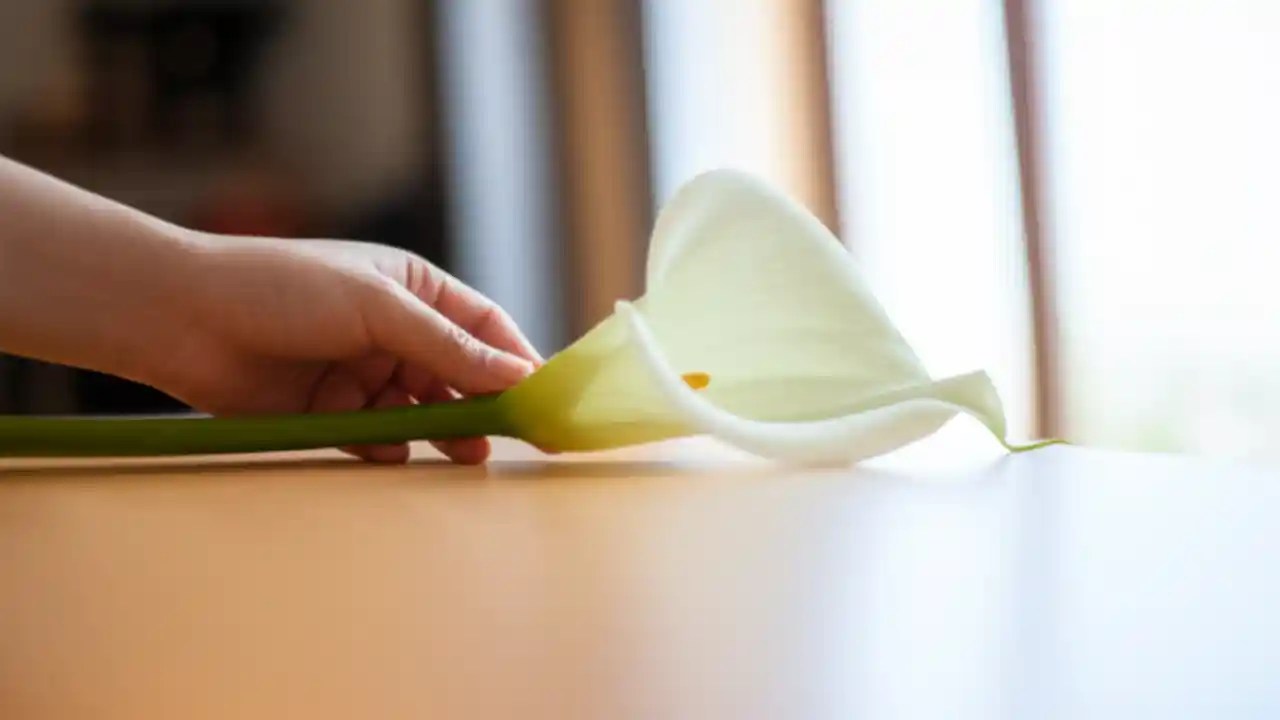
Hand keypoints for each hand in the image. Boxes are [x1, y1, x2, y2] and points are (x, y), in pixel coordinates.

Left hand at [151, 234, 541, 463]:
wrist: (182, 318)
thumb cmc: (282, 289)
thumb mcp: (379, 308)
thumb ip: (449, 347)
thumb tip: (519, 374)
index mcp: (413, 289)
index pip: (484, 328)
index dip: (516, 361)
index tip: (545, 400)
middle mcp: (393, 330)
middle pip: (457, 375)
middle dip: (480, 406)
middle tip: (505, 440)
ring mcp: (360, 371)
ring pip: (419, 411)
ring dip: (438, 431)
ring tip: (462, 454)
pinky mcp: (328, 411)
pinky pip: (375, 435)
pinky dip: (384, 444)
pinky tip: (384, 450)